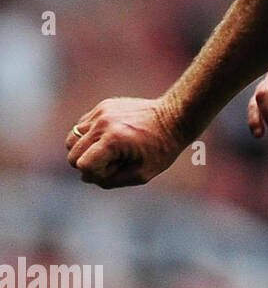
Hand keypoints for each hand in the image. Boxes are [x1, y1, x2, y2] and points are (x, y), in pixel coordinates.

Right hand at [66, 96, 189, 187]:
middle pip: (72, 154)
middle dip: (88, 163)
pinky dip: (90, 137)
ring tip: (109, 150)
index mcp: (113, 140)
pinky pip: (82, 127)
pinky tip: (111, 138)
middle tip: (114, 161)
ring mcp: (101, 112)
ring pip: (72, 140)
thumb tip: (86, 177)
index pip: (83, 166)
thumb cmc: (162, 149)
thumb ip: (110, 181)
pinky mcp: (103, 106)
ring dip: (85, 150)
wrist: (175, 117)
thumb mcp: (141, 174)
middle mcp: (102, 123)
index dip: (97, 173)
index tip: (118, 168)